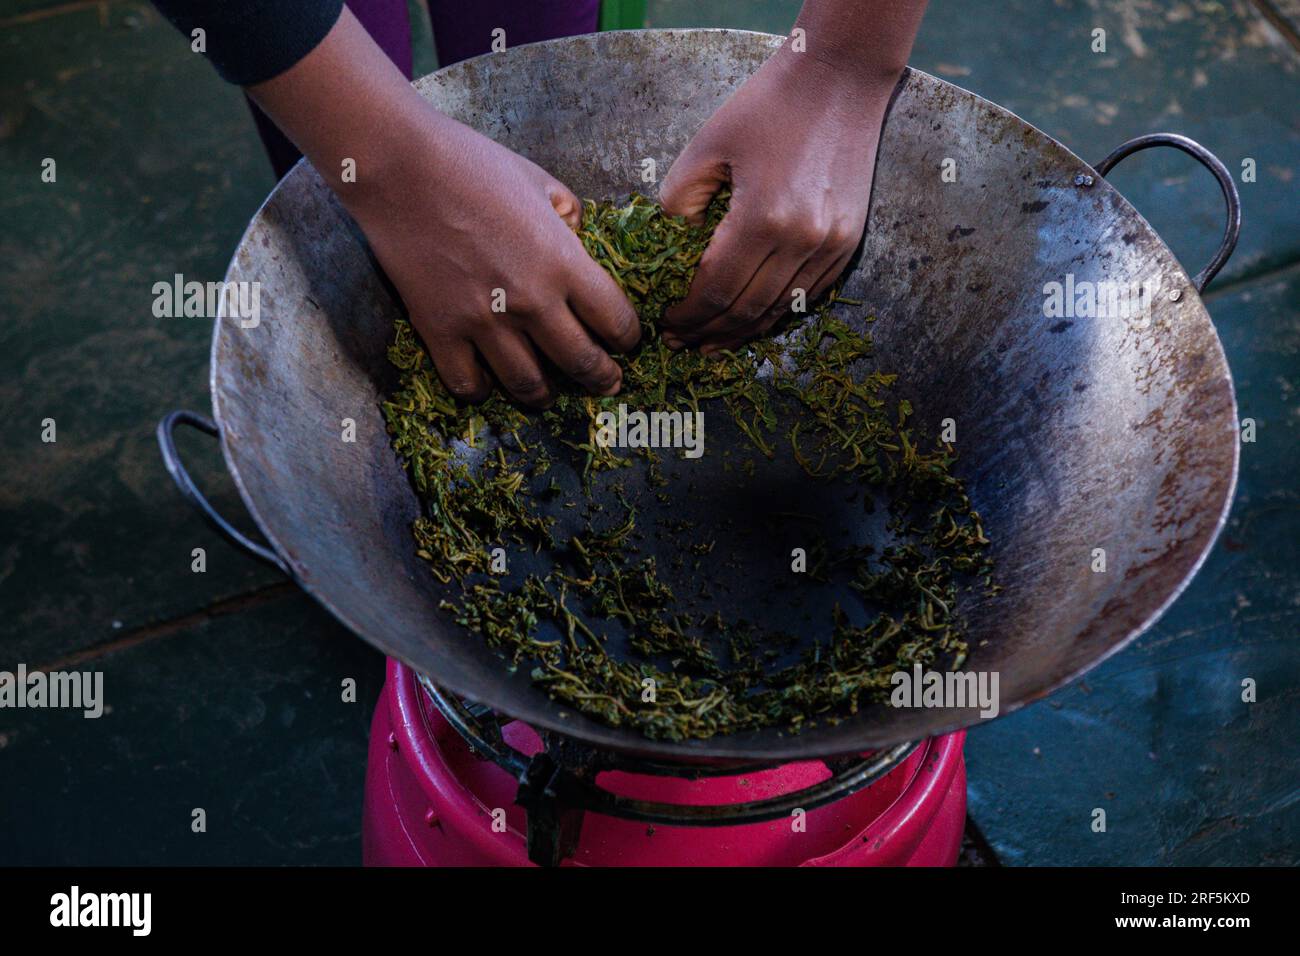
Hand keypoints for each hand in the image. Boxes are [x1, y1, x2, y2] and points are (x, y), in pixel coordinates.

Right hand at [347, 112, 639, 406]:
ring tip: (548, 394)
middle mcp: (531, 301)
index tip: (625, 341)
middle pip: (581, 363)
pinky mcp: (440, 330)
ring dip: (544, 395)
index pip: (616, 321)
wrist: (400, 166)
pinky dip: (481, 391)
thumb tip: (577, 240)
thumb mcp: (540, 180)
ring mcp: (483, 321)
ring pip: (528, 385)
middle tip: (606, 383)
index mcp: (563, 262)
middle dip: (601, 378)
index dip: (627, 338)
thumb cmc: (472, 164)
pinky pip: (467, 383)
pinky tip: (487, 383)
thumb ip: (568, 216)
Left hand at [658, 45, 899, 353]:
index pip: (715, 291)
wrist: (839, 78)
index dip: (687, 316)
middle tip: (681, 343)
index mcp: (762, 218)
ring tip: (712, 342)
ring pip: (779, 310)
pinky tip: (752, 317)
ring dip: (742, 332)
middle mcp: (802, 240)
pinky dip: (776, 311)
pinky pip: (808, 294)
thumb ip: (679, 201)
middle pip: (746, 310)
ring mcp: (831, 244)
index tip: (665, 326)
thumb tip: (673, 246)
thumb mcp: (706, 145)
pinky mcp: (848, 241)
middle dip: (708, 333)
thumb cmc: (766, 105)